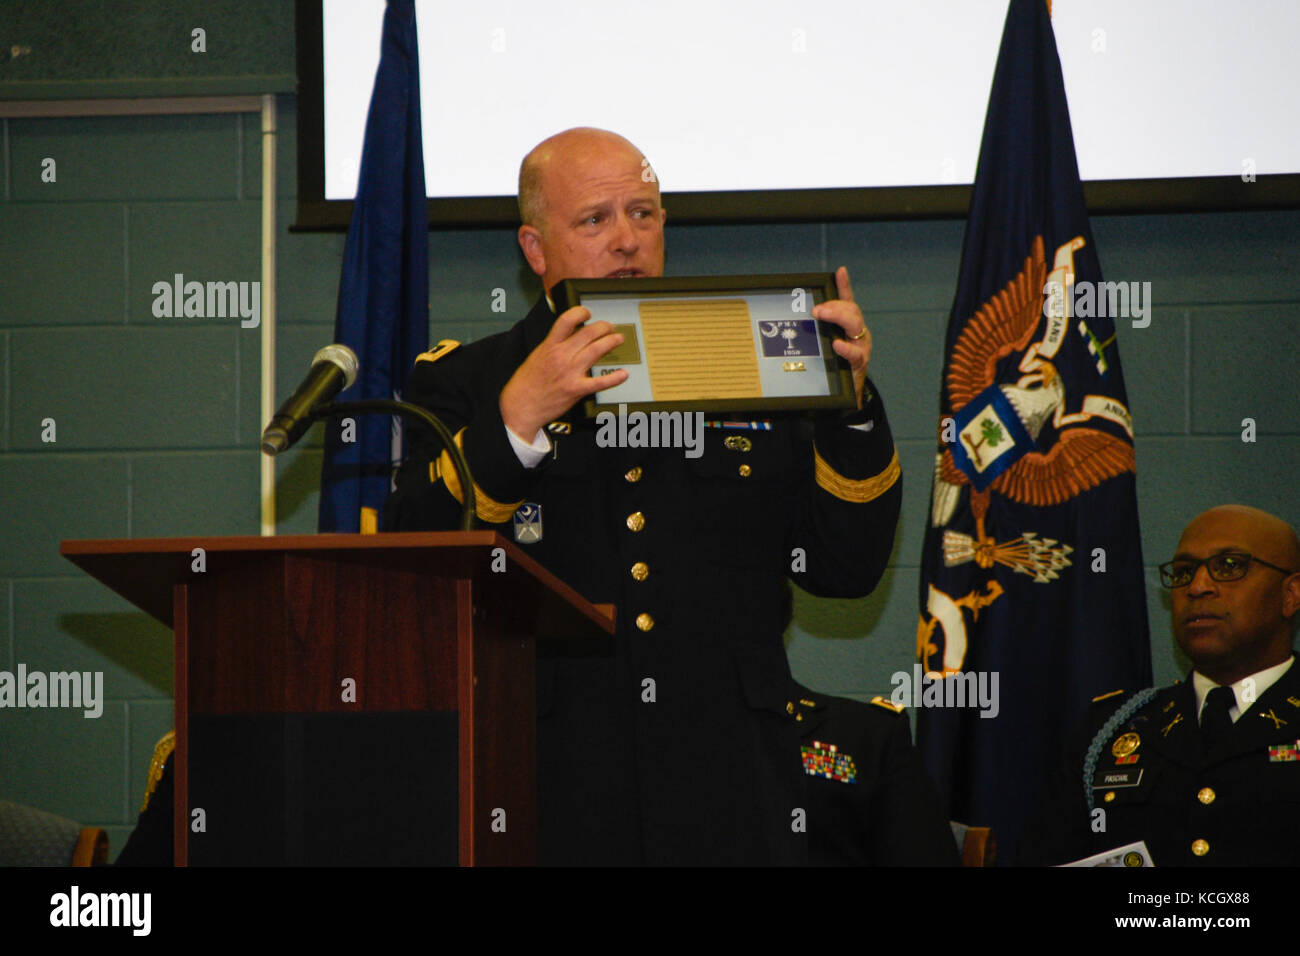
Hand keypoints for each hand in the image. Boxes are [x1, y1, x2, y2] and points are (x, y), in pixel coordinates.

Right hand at [499, 306, 628, 438]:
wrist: (520, 406)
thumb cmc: (527, 383)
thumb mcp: (537, 356)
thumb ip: (554, 345)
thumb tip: (571, 336)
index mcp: (550, 346)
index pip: (567, 320)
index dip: (580, 312)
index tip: (588, 313)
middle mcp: (561, 356)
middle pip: (588, 333)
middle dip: (604, 327)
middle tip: (610, 327)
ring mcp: (570, 372)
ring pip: (597, 350)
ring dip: (611, 342)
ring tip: (618, 338)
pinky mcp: (576, 390)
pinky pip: (600, 382)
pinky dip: (614, 378)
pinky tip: (623, 374)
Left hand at [811, 266, 871, 408]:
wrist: (846, 393)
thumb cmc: (834, 365)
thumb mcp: (825, 344)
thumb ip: (818, 331)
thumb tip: (798, 319)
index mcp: (849, 325)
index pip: (847, 301)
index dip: (844, 285)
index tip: (840, 271)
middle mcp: (858, 332)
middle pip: (851, 310)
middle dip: (834, 305)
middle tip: (816, 308)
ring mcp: (861, 347)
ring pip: (855, 325)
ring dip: (837, 317)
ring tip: (822, 315)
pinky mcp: (859, 363)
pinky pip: (855, 354)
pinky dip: (846, 348)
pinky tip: (837, 344)